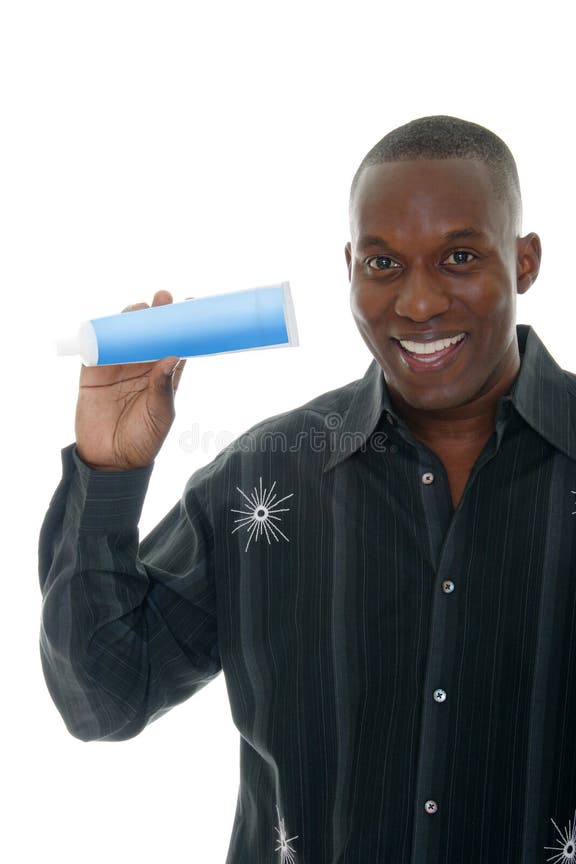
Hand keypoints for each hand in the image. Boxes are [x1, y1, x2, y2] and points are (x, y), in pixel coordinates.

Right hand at [74, 290, 186, 469]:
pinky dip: (100, 334)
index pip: (174, 343)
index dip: (181, 325)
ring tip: (140, 309)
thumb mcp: (161, 414)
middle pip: (149, 333)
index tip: (190, 305)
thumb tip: (172, 356)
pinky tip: (108, 322)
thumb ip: (164, 387)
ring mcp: (117, 367)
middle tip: (163, 299)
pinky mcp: (93, 373)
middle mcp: (141, 367)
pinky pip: (96, 347)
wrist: (111, 461)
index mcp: (163, 376)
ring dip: (130, 319)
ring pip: (123, 334)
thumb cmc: (144, 440)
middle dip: (156, 314)